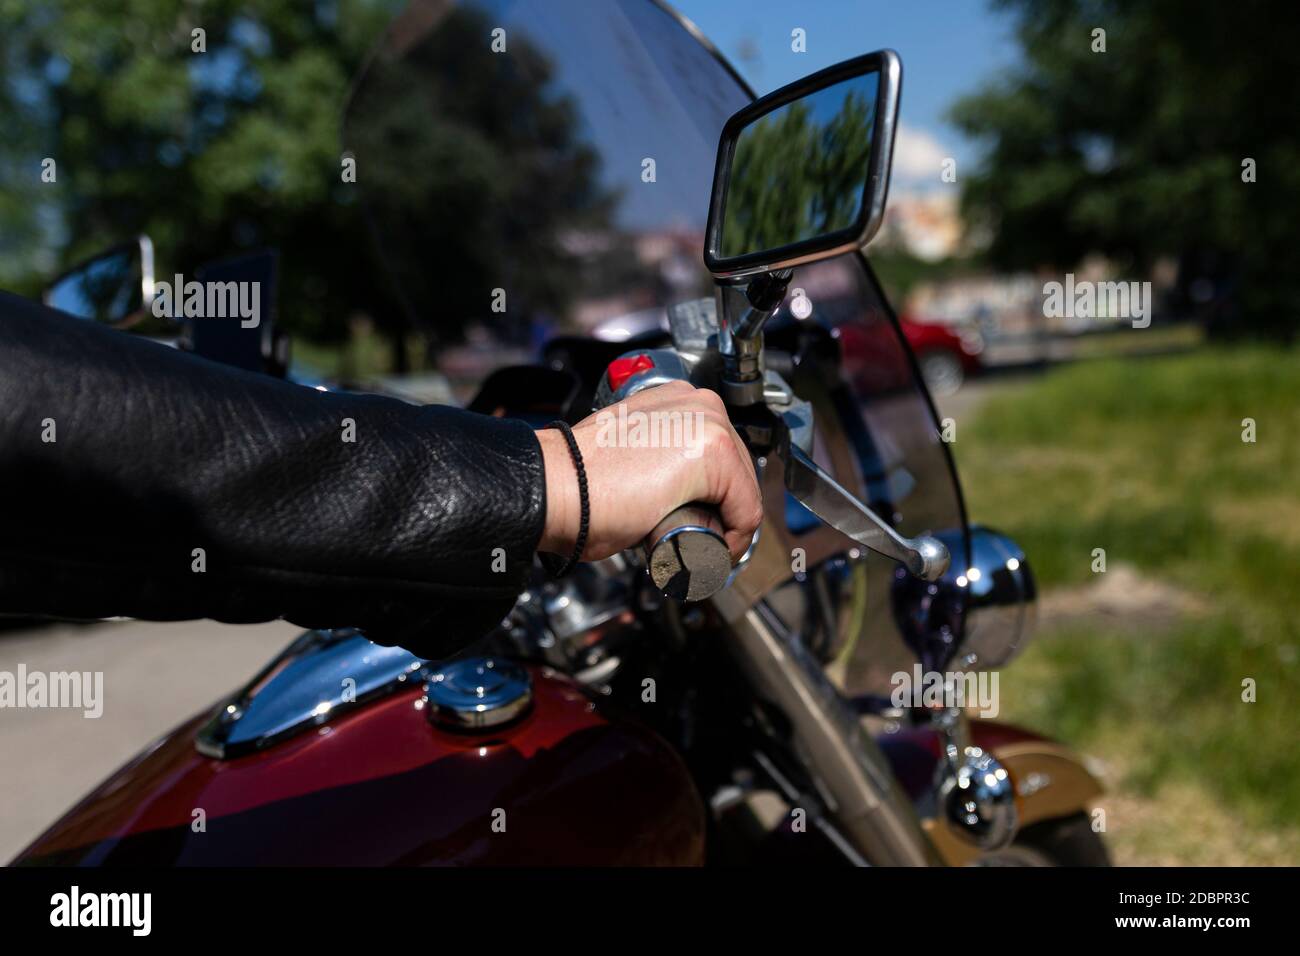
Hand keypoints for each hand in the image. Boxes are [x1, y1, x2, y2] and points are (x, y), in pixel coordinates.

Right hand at [537, 381, 762, 562]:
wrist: (555, 487)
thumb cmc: (577, 482)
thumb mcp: (631, 456)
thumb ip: (659, 461)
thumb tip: (681, 492)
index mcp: (678, 399)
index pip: (723, 458)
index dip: (718, 502)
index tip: (704, 529)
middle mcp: (698, 403)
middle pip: (738, 474)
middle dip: (723, 515)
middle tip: (701, 545)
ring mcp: (709, 423)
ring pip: (744, 492)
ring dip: (727, 529)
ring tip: (699, 551)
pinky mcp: (715, 452)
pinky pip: (746, 510)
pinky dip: (735, 540)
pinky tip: (711, 552)